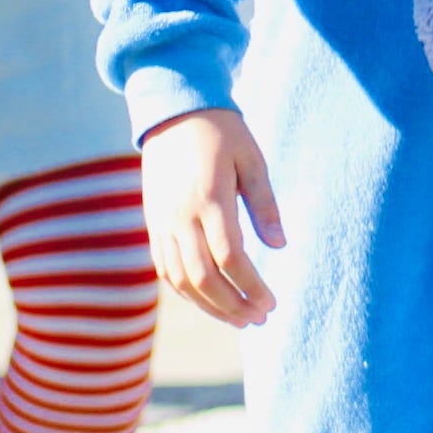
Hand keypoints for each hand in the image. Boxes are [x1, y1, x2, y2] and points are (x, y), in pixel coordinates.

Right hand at [140, 107, 285, 326]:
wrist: (173, 113)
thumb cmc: (222, 132)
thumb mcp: (252, 159)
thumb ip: (264, 204)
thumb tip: (280, 246)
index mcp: (209, 198)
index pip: (230, 256)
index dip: (251, 285)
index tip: (272, 302)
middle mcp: (180, 216)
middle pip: (203, 277)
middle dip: (232, 305)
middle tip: (260, 318)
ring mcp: (162, 223)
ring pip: (181, 280)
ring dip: (210, 306)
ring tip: (239, 319)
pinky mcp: (152, 225)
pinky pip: (164, 269)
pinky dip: (186, 292)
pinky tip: (209, 301)